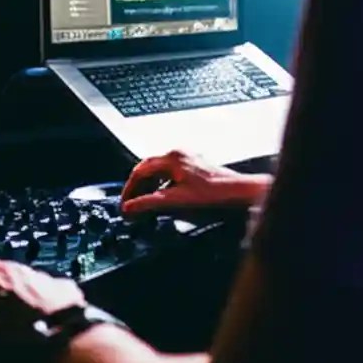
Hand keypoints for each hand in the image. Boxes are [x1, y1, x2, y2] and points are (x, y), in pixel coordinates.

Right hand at [121, 150, 271, 214]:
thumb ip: (150, 204)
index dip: (129, 189)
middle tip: (131, 203)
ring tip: (144, 202)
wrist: (237, 190)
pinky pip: (169, 173)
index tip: (125, 202)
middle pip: (147, 169)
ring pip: (158, 170)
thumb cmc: (214, 192)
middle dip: (137, 187)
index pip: (139, 171)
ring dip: (149, 186)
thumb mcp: (176, 200)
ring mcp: (186, 159)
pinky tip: (163, 197)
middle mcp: (177, 154)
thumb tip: (130, 208)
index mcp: (171, 158)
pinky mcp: (192, 166)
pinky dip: (161, 185)